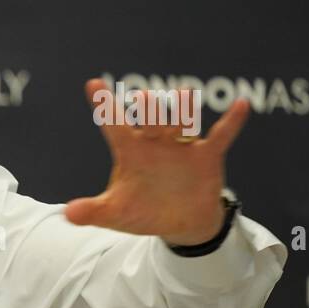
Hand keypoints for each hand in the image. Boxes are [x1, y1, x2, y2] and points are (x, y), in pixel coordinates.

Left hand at [64, 78, 246, 244]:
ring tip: (183, 95)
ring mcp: (182, 146)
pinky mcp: (207, 156)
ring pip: (182, 122)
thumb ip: (93, 211)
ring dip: (183, 111)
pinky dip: (231, 122)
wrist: (179, 224)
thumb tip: (67, 214)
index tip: (92, 83)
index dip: (103, 105)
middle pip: (150, 120)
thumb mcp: (116, 214)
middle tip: (143, 99)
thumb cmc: (143, 211)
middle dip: (148, 111)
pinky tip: (241, 105)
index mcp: (130, 151)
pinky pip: (221, 136)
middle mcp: (155, 142)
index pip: (113, 125)